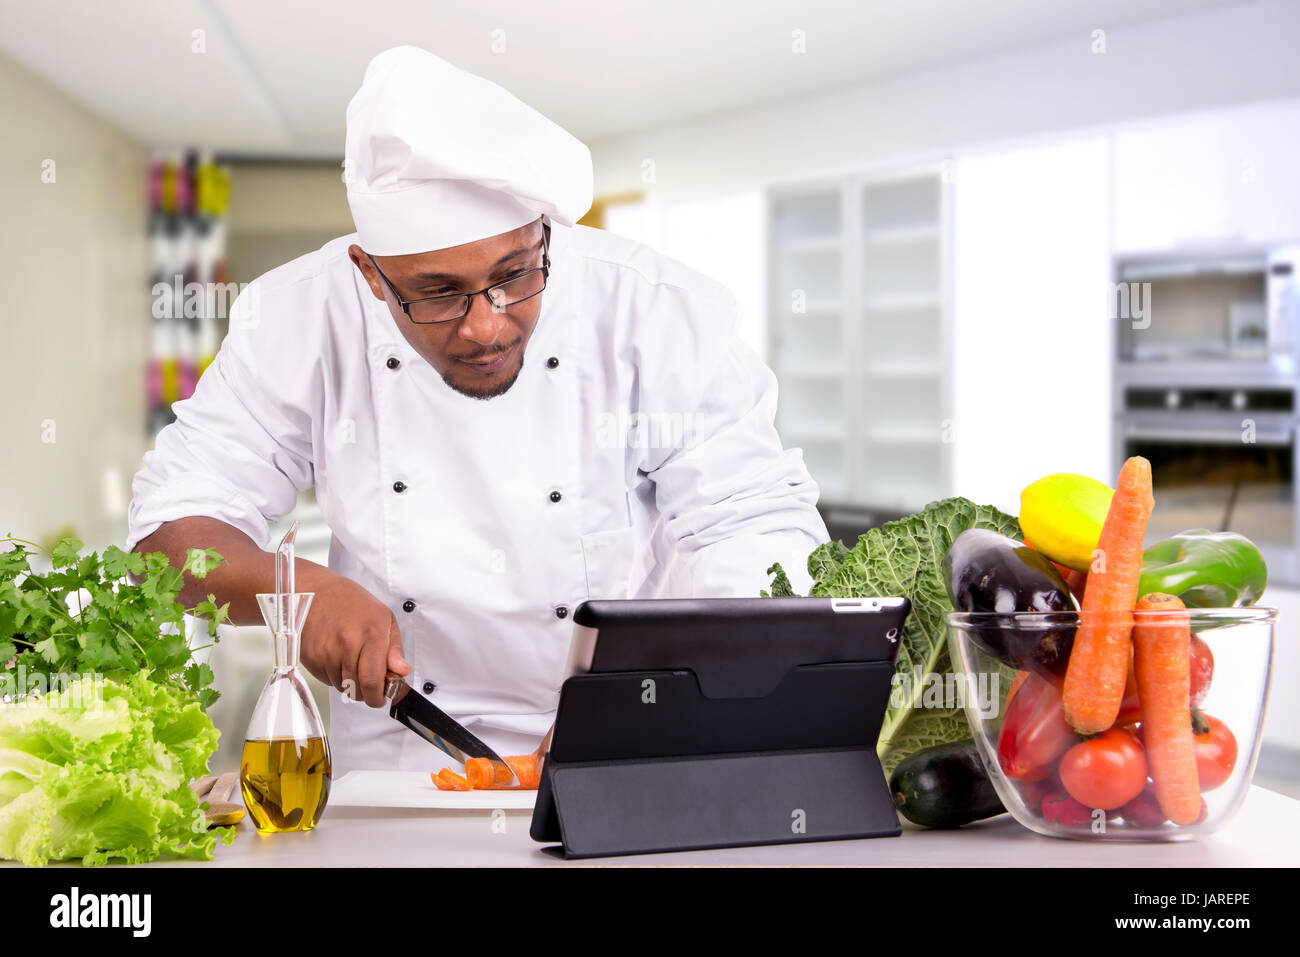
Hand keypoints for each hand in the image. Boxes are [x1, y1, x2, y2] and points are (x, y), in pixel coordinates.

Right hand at [299, 572, 411, 707]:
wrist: (317, 592)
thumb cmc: (352, 604)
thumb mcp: (384, 619)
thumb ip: (394, 650)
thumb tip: (401, 671)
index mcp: (371, 634)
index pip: (373, 682)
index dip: (378, 697)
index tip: (381, 698)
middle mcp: (347, 644)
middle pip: (357, 689)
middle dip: (366, 692)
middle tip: (369, 680)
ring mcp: (326, 652)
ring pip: (341, 687)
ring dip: (350, 682)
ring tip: (351, 658)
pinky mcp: (310, 657)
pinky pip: (326, 680)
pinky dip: (334, 675)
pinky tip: (336, 656)